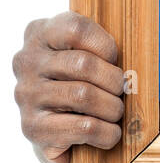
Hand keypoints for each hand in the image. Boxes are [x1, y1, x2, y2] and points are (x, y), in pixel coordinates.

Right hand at [12, 12, 125, 162]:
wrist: (58, 130)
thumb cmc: (81, 82)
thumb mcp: (88, 52)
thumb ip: (100, 47)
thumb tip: (130, 68)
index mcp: (39, 33)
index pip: (76, 29)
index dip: (106, 46)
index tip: (113, 60)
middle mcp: (25, 62)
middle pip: (83, 64)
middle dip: (113, 81)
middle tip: (121, 91)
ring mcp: (26, 96)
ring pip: (84, 96)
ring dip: (112, 108)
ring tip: (115, 112)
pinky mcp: (33, 129)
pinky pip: (84, 127)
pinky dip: (107, 132)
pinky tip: (109, 133)